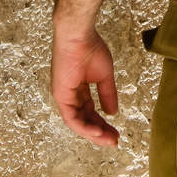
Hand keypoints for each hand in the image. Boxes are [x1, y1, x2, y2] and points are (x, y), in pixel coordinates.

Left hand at [51, 19, 119, 147]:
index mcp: (78, 89)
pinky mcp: (60, 95)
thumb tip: (112, 112)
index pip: (90, 112)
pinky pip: (71, 117)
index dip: (103, 124)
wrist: (79, 35)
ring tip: (108, 140)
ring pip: (77, 122)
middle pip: (84, 120)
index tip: (116, 133)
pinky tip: (97, 132)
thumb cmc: (90, 48)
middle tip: (114, 141)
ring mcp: (64, 96)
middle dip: (99, 133)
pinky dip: (84, 127)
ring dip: (93, 133)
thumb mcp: (104, 76)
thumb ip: (107, 94)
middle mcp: (69, 95)